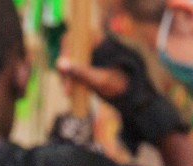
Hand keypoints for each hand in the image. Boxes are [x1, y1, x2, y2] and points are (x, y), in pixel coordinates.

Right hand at [64, 37, 187, 151]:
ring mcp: (90, 57)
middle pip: (70, 52)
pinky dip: (71, 80)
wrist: (134, 99)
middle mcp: (94, 46)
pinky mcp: (88, 68)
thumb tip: (59, 63)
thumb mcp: (99, 80)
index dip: (65, 52)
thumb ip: (79, 72)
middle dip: (65, 70)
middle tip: (66, 88)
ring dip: (67, 77)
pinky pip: (74, 71)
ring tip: (69, 93)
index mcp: (99, 41)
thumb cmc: (121, 87)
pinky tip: (71, 92)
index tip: (62, 69)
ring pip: (70, 63)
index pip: (73, 38)